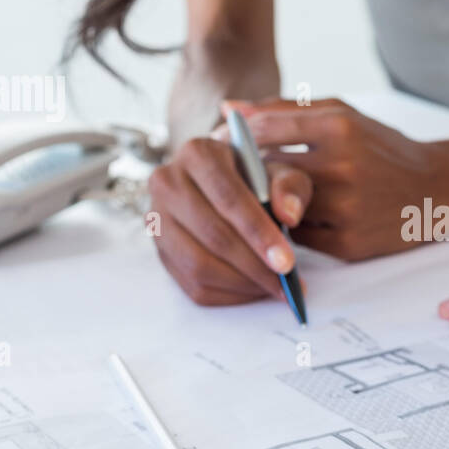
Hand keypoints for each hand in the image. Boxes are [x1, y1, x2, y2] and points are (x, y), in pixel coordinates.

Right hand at [146, 130, 310, 305]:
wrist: (228, 190)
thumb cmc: (257, 181)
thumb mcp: (281, 174)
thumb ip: (291, 187)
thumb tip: (289, 215)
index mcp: (198, 153)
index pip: (228, 198)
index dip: (259, 233)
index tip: (286, 263)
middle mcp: (167, 182)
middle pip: (212, 234)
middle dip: (254, 265)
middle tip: (285, 283)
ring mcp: (157, 219)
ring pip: (198, 264)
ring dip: (241, 284)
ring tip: (274, 288)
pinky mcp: (160, 250)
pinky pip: (192, 284)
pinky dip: (228, 295)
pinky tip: (254, 290)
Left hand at [242, 98, 448, 260]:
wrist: (436, 191)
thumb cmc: (382, 149)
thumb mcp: (342, 116)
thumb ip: (284, 110)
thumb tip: (228, 110)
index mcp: (339, 127)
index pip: (264, 129)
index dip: (235, 137)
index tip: (220, 142)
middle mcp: (342, 166)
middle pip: (266, 171)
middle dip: (248, 173)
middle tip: (238, 172)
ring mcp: (345, 208)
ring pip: (276, 208)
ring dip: (267, 203)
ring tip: (270, 194)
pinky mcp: (347, 244)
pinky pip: (297, 237)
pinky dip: (291, 228)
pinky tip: (298, 218)